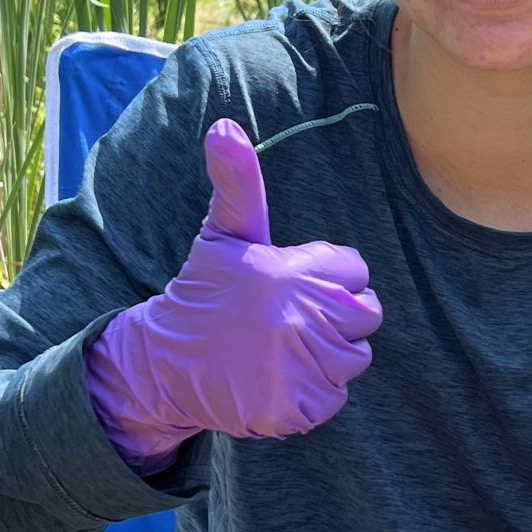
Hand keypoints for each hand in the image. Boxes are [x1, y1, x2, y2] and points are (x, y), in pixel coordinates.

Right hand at [85, 118, 380, 466]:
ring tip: (277, 353)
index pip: (357, 271)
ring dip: (324, 361)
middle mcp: (304, 316)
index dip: (331, 281)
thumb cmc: (205, 294)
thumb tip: (225, 126)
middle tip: (287, 325)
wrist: (164, 365)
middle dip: (336, 321)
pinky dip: (308, 397)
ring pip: (353, 360)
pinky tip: (273, 382)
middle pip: (366, 317)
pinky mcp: (298, 405)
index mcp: (295, 269)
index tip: (292, 289)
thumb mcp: (224, 235)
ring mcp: (303, 364)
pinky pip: (333, 398)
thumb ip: (238, 183)